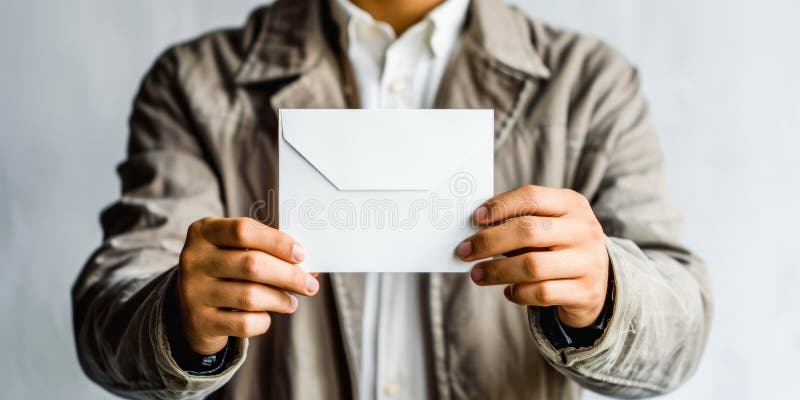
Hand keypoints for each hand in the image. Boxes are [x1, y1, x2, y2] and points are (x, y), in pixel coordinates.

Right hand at [177, 217, 318, 353]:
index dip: (277, 242)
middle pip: (252, 265)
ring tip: (290, 302)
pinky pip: (244, 324)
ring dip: (280, 300)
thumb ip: (267, 252)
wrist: (191, 309)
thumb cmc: (226, 272)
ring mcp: (193, 292)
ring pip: (250, 296)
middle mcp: (194, 259)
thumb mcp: (237, 252)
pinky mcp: (200, 322)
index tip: (301, 255)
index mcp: (204, 232)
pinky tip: (266, 317)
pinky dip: (263, 321)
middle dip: (289, 275)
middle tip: (310, 285)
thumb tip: (309, 268)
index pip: (244, 231)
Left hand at [457, 185, 609, 327]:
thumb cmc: (560, 247)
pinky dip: (518, 293)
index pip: (531, 196)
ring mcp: (588, 262)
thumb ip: (518, 222)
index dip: (499, 206)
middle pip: (527, 231)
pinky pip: (541, 293)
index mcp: (573, 204)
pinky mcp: (585, 292)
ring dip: (496, 271)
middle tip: (465, 251)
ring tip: (477, 275)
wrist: (602, 281)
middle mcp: (584, 230)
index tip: (475, 219)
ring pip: (531, 266)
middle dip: (489, 241)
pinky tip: (509, 291)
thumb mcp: (549, 226)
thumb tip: (475, 230)